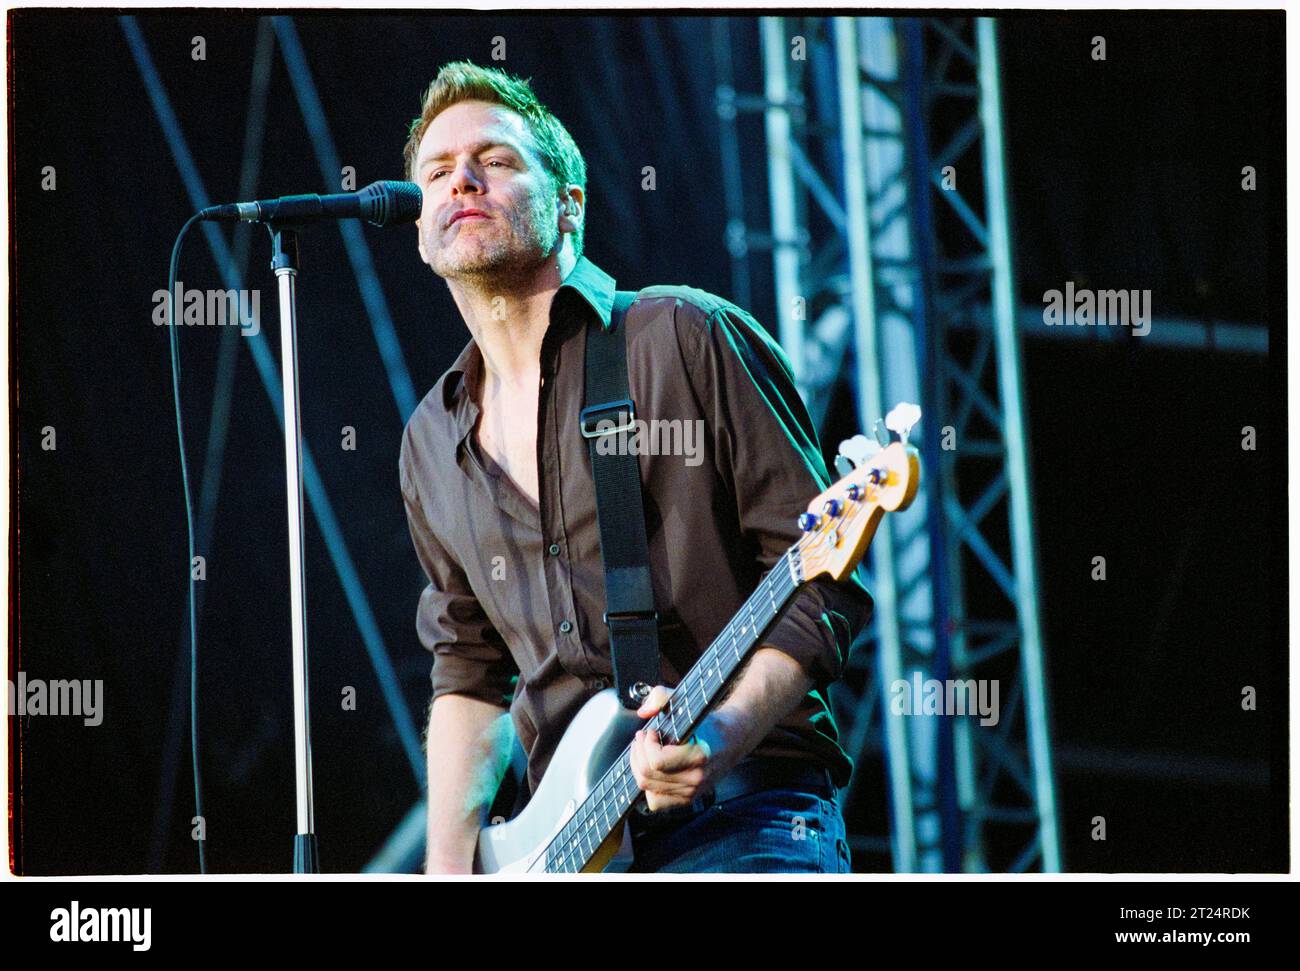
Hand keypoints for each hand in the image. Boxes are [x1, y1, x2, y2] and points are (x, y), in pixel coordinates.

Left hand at [629, 685, 741, 812]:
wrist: (734, 737)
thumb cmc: (711, 722)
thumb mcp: (688, 702)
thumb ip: (662, 697)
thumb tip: (643, 711)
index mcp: (699, 755)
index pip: (657, 762)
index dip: (647, 745)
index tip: (651, 732)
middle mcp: (696, 778)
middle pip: (648, 776)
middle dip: (638, 753)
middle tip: (643, 738)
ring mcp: (692, 791)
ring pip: (648, 788)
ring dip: (639, 767)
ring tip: (644, 751)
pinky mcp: (688, 798)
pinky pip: (656, 801)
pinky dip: (648, 786)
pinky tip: (652, 769)